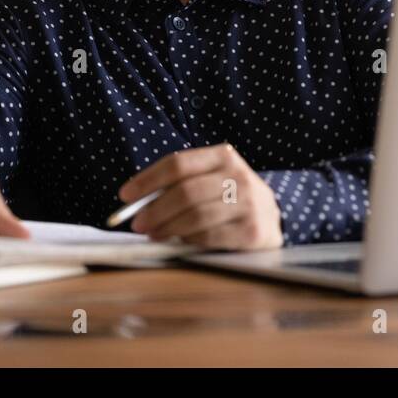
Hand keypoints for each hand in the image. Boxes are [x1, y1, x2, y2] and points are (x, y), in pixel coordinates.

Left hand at [118, 143, 282, 249]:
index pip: (178, 164)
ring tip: (153, 233)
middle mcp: (239, 176)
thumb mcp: (210, 181)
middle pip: (185, 191)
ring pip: (195, 215)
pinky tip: (179, 242)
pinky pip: (209, 237)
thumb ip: (179, 185)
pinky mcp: (253, 231)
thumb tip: (136, 202)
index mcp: (223, 156)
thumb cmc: (229, 199)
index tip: (125, 195)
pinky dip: (188, 240)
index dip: (147, 180)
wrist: (272, 219)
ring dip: (167, 227)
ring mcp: (249, 204)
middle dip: (155, 209)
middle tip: (137, 222)